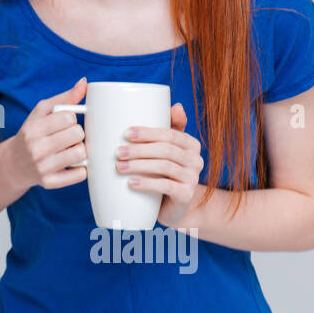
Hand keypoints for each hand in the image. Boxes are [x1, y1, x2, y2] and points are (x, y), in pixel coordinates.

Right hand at [8, 76, 88, 190]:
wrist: (14, 164)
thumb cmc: (31, 134)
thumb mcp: (41, 112)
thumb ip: (64, 98)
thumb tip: (84, 82)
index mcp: (33, 128)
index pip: (69, 117)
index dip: (72, 119)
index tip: (65, 123)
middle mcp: (36, 148)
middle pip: (78, 134)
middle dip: (77, 134)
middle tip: (69, 137)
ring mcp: (43, 167)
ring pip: (81, 154)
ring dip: (80, 150)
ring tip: (71, 149)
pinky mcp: (50, 183)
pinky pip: (80, 174)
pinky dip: (81, 168)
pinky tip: (72, 164)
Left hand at [115, 102, 202, 227]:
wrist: (173, 207)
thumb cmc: (164, 174)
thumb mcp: (165, 151)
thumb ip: (168, 128)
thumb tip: (176, 105)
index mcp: (191, 144)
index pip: (170, 134)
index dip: (148, 132)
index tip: (126, 133)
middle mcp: (196, 160)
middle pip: (165, 150)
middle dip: (139, 149)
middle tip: (117, 152)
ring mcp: (193, 178)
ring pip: (164, 166)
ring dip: (138, 165)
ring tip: (119, 166)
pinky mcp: (186, 195)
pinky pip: (166, 187)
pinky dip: (147, 183)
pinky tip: (131, 183)